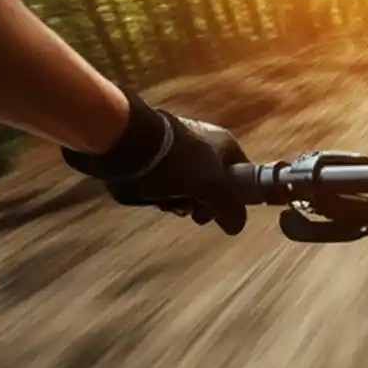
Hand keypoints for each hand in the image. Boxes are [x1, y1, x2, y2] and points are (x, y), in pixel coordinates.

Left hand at [63, 91, 248, 233]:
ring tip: (165, 203)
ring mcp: (175, 147)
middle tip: (191, 213)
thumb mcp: (214, 188)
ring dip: (176, 200)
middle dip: (200, 203)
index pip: (242, 175)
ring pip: (183, 186)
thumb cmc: (177, 162)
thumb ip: (230, 209)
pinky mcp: (150, 153)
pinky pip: (159, 181)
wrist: (125, 141)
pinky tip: (148, 195)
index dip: (235, 197)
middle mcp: (204, 143)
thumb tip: (236, 227)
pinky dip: (156, 192)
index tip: (220, 213)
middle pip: (211, 185)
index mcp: (224, 144)